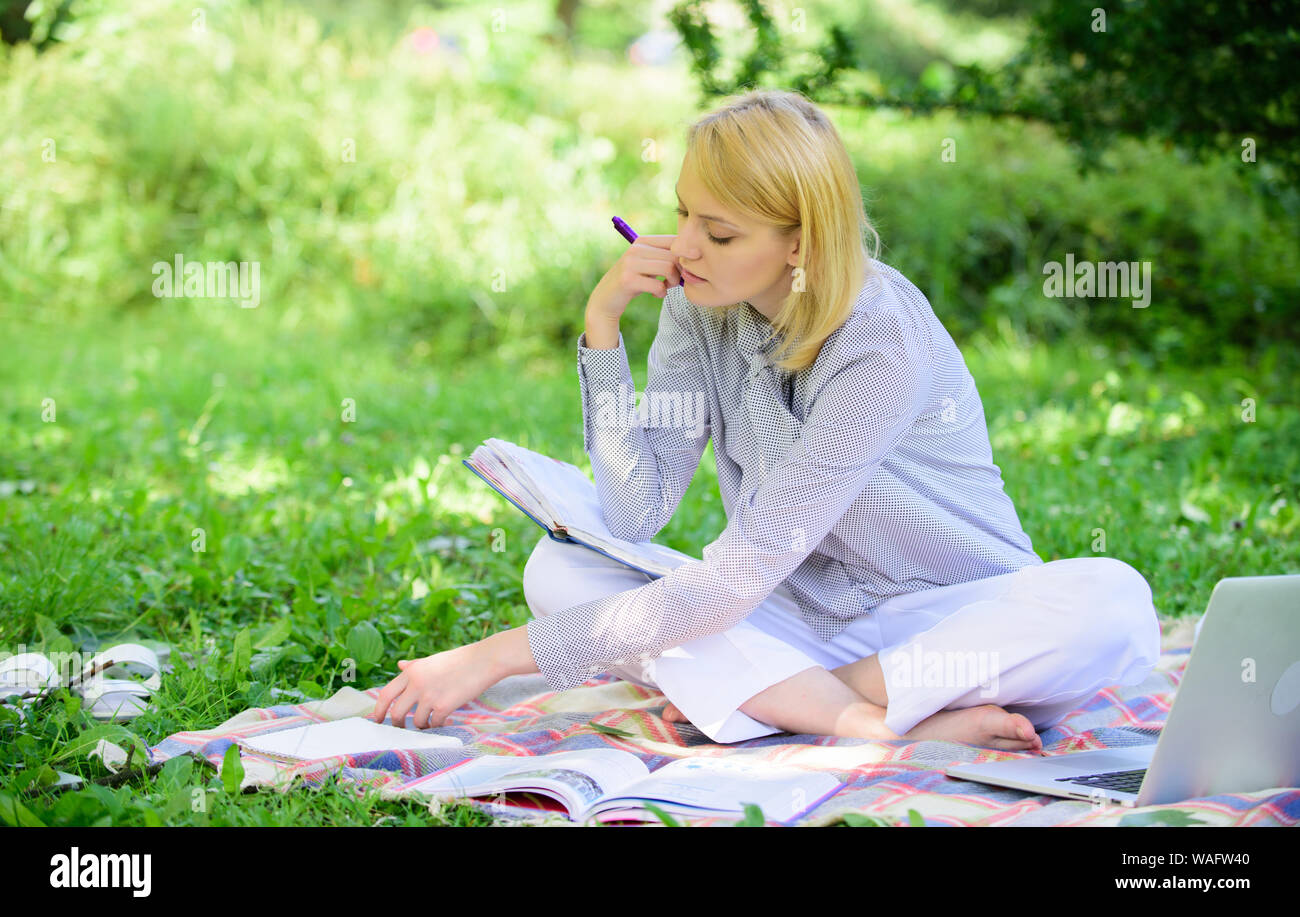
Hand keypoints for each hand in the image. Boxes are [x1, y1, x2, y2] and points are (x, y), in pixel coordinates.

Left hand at [369, 642, 499, 729]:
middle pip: (396, 713)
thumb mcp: (433, 660)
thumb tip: (400, 665)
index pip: (386, 694)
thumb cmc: (460, 660)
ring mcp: (430, 696)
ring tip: (431, 721)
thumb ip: (415, 665)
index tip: (377, 720)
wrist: (484, 661)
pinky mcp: (444, 706)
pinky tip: (446, 720)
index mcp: (412, 671)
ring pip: (416, 722)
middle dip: (397, 724)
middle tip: (401, 728)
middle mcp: (417, 683)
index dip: (378, 710)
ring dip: (422, 725)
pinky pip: (434, 723)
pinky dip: (439, 724)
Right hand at [586, 233, 681, 322]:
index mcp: (642, 241)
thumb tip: (695, 254)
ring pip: (668, 268)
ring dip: (673, 282)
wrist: (606, 299)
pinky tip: (656, 294)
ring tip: (666, 287)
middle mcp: (636, 249)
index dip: (685, 256)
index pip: (674, 240)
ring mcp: (630, 263)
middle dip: (680, 271)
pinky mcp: (628, 280)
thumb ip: (665, 256)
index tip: (682, 270)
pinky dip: (662, 293)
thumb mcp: (648, 264)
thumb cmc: (634, 281)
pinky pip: (658, 285)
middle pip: (674, 255)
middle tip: (674, 282)